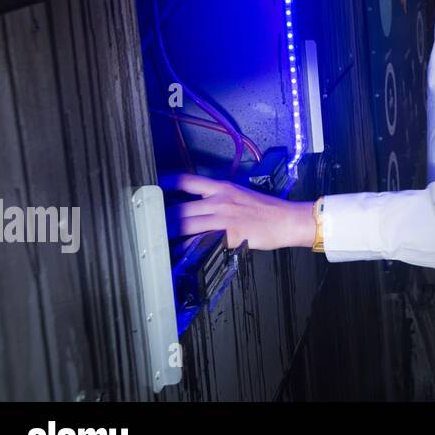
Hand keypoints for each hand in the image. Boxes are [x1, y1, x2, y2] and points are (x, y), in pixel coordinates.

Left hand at [160, 173, 315, 250]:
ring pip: (184, 224)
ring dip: (167, 233)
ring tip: (154, 240)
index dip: (167, 182)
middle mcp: (219, 200)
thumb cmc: (268, 210)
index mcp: (223, 188)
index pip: (188, 181)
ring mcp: (222, 218)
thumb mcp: (241, 194)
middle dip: (160, 217)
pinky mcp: (227, 235)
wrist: (287, 220)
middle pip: (180, 207)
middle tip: (147, 223)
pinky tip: (176, 253)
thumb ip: (219, 197)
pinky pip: (198, 242)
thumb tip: (199, 203)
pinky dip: (185, 249)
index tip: (153, 186)